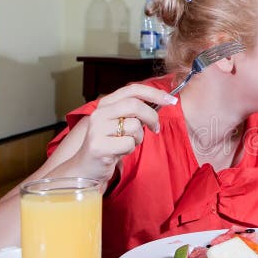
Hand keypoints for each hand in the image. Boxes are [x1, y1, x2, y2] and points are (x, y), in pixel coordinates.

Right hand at [60, 84, 176, 183]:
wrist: (87, 167)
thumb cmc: (109, 144)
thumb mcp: (121, 123)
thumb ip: (135, 112)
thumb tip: (162, 101)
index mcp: (105, 104)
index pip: (132, 90)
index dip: (154, 93)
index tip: (170, 100)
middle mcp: (99, 113)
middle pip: (135, 105)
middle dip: (152, 117)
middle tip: (155, 128)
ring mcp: (97, 129)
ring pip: (134, 126)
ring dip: (139, 138)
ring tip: (129, 143)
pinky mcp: (98, 146)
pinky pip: (128, 144)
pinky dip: (130, 149)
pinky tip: (120, 152)